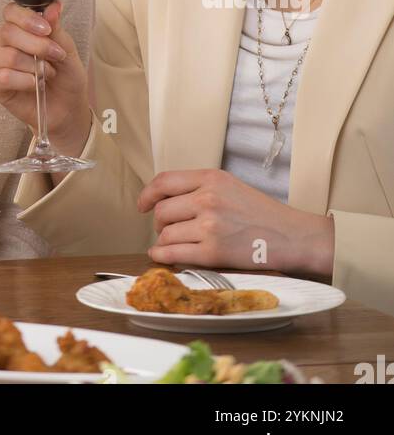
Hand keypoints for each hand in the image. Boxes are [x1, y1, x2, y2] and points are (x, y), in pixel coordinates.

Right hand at [0, 1, 90, 154]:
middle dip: (35, 44)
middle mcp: (5, 43)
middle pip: (6, 32)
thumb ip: (56, 29)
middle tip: (55, 55)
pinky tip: (34, 85)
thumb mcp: (67, 50)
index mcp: (21, 28)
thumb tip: (53, 6)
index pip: (11, 11)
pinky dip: (23, 80)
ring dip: (33, 65)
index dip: (26, 18)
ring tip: (48, 74)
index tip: (47, 29)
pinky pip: (2, 76)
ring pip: (5, 55)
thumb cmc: (66, 76)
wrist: (68, 108)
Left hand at [137, 168, 334, 280]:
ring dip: (164, 242)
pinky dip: (162, 256)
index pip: (164, 181)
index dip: (147, 194)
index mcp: (211, 177)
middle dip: (160, 223)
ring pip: (165, 234)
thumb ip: (198, 187)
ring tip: (174, 243)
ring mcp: (209, 225)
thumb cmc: (260, 212)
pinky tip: (164, 256)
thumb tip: (163, 199)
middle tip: (167, 229)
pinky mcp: (213, 252)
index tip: (142, 205)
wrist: (291, 236)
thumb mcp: (229, 185)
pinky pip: (173, 254)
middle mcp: (207, 198)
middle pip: (161, 211)